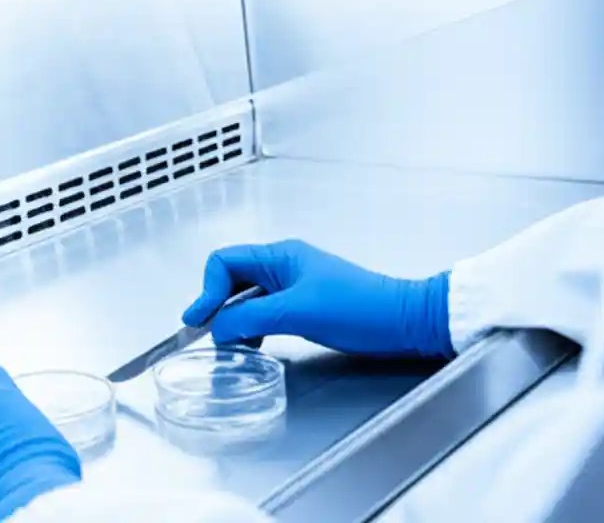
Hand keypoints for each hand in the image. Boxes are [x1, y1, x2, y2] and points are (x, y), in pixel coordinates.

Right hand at [182, 240, 453, 356]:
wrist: (404, 321)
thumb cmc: (359, 307)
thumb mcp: (297, 311)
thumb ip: (251, 317)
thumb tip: (218, 328)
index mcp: (280, 256)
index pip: (225, 263)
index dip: (207, 290)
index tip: (199, 320)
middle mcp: (283, 267)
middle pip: (232, 281)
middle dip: (215, 306)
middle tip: (201, 333)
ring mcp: (294, 288)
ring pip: (247, 300)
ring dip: (233, 321)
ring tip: (227, 345)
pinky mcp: (304, 308)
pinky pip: (264, 314)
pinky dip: (252, 329)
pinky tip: (253, 347)